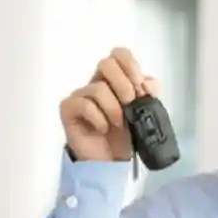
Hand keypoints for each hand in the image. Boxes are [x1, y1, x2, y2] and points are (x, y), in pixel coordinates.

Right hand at [60, 47, 160, 161]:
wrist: (111, 162)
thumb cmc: (126, 136)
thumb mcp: (145, 113)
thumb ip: (149, 93)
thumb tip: (147, 82)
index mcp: (116, 79)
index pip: (119, 54)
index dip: (130, 65)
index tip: (139, 86)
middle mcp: (97, 82)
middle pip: (106, 63)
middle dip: (123, 85)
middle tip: (129, 103)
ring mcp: (81, 94)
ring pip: (98, 88)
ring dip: (113, 109)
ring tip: (117, 124)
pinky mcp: (69, 108)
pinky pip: (84, 104)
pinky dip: (98, 118)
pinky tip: (102, 128)